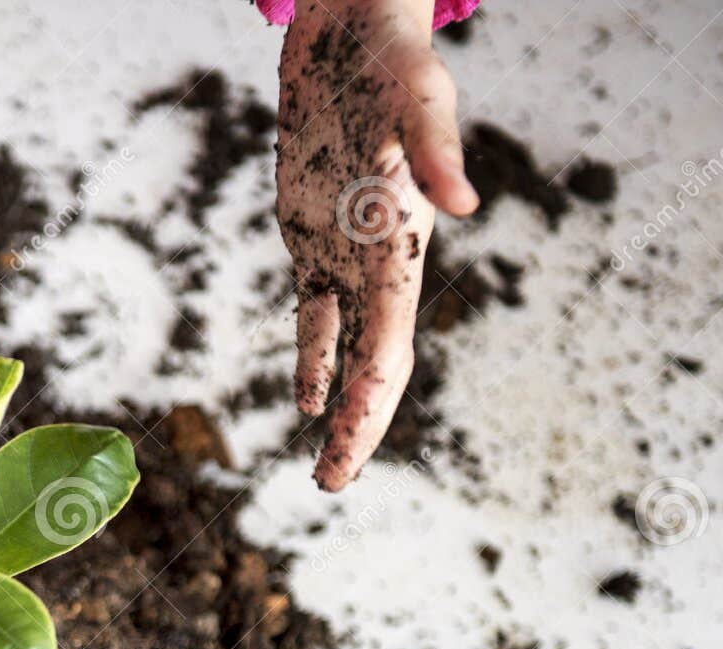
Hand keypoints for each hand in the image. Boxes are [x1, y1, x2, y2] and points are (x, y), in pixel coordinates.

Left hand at [276, 0, 477, 491]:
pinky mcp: (314, 238)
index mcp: (398, 246)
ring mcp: (345, 254)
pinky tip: (305, 401)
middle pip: (371, 365)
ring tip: (324, 464)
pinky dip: (312, 358)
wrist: (350, 34)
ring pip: (343, 349)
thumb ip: (438, 148)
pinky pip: (314, 314)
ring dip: (335, 407)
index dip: (366, 409)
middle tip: (329, 486)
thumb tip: (461, 205)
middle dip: (354, 430)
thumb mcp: (412, 97)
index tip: (343, 457)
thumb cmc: (387, 58)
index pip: (386, 348)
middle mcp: (377, 261)